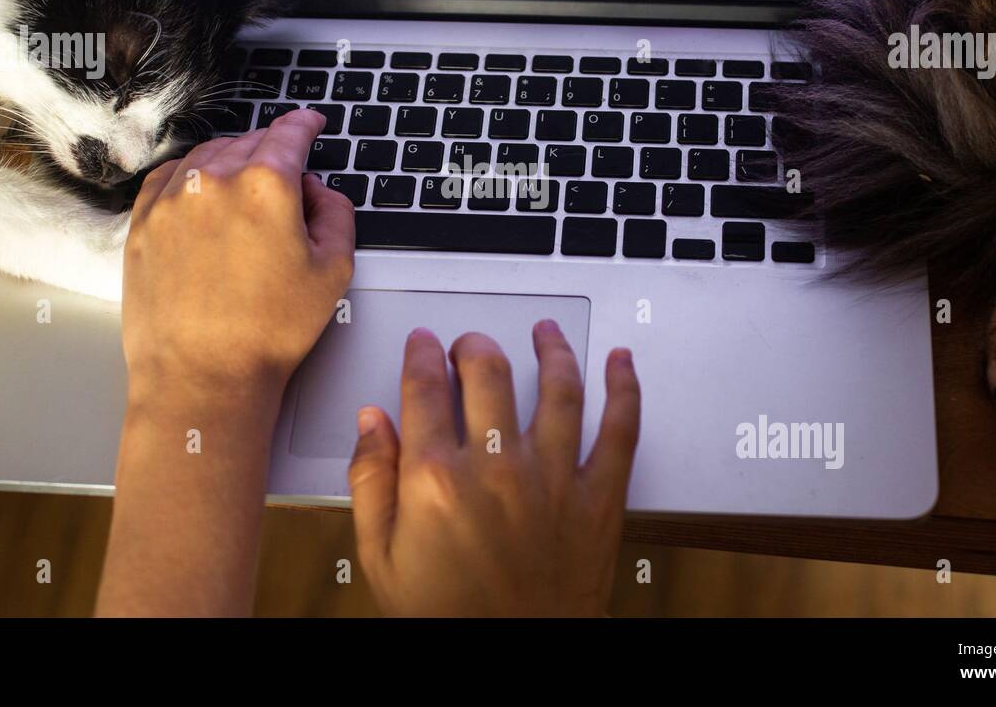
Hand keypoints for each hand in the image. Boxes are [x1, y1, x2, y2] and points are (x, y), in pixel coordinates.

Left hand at [121, 108, 354, 421]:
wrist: (202, 375)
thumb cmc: (267, 332)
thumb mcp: (334, 271)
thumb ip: (336, 214)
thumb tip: (319, 192)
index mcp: (266, 185)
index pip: (288, 134)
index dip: (305, 125)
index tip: (310, 123)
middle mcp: (214, 181)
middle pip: (248, 143)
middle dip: (271, 153)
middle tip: (286, 180)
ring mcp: (172, 200)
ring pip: (208, 156)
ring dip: (231, 161)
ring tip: (246, 190)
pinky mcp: (142, 224)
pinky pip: (168, 179)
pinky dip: (190, 176)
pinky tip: (201, 194)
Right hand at [348, 321, 640, 616]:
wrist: (510, 663)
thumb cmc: (445, 619)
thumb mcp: (380, 558)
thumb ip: (370, 482)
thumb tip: (371, 422)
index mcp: (435, 479)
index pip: (424, 387)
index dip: (422, 354)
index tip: (424, 345)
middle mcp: (496, 468)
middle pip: (487, 371)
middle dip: (474, 345)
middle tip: (470, 344)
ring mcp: (552, 479)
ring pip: (557, 386)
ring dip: (550, 348)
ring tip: (544, 331)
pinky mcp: (598, 499)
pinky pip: (620, 430)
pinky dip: (625, 389)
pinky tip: (621, 363)